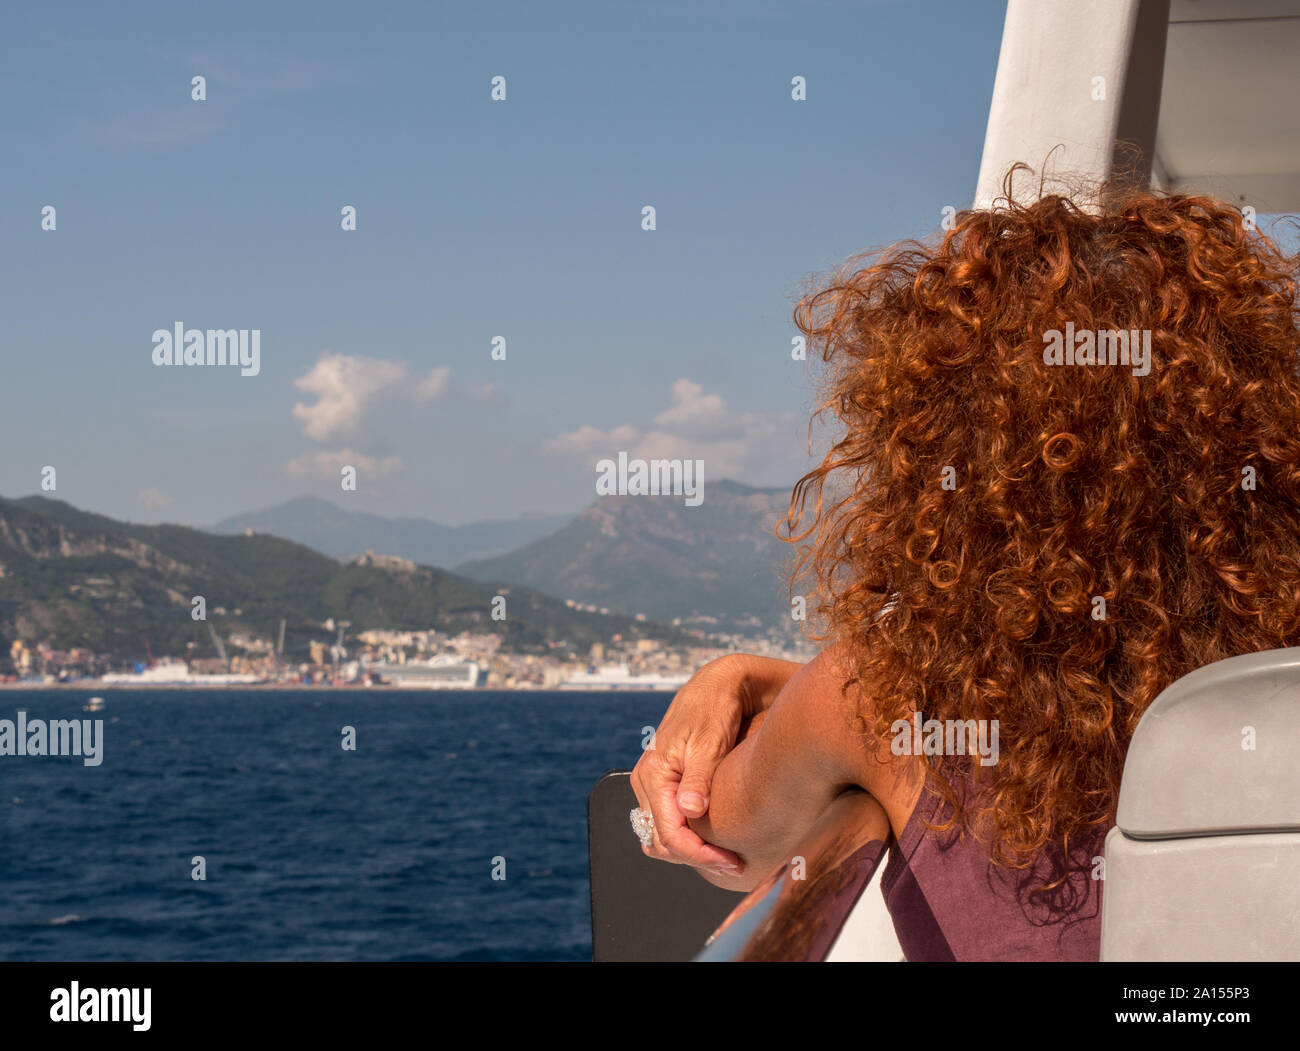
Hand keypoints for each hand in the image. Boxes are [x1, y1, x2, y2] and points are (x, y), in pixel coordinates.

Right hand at [629, 653, 798, 880]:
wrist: (715, 685)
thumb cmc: (714, 709)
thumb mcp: (710, 741)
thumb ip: (698, 778)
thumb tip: (689, 811)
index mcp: (653, 773)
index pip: (670, 833)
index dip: (699, 855)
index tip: (731, 862)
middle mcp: (646, 780)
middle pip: (662, 840)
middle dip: (696, 857)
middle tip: (733, 862)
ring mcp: (651, 783)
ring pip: (662, 835)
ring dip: (690, 850)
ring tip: (726, 856)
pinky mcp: (663, 783)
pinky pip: (666, 821)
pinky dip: (686, 837)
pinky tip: (713, 839)